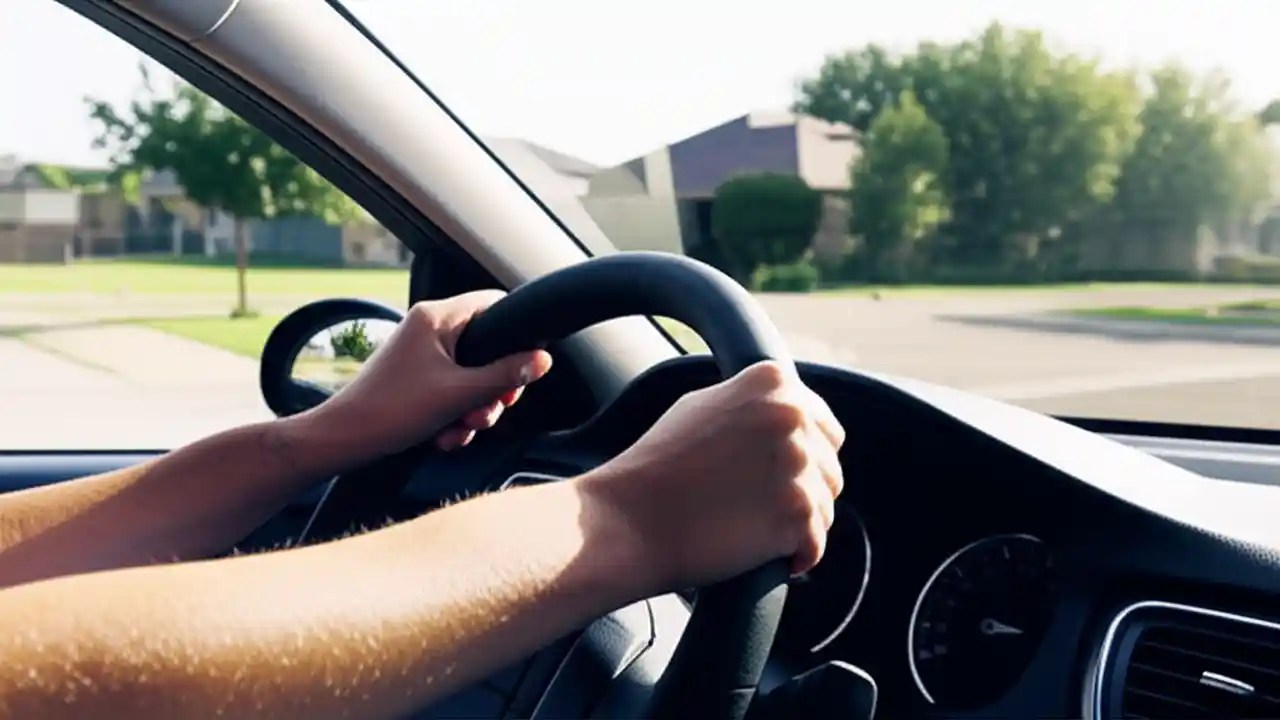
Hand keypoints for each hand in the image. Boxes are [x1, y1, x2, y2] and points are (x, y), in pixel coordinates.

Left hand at [308, 290, 552, 458]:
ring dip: (475, 409)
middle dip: (494, 387)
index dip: (517, 332)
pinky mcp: (418, 380)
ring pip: (473, 377)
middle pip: (489, 348)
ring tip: (460, 427)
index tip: (524, 364)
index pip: (495, 303)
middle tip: (489, 408)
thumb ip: (506, 375)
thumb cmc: (392, 410)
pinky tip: (444, 436)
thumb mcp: (460, 394)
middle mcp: (430, 329)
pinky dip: (455, 416)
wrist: (344, 440)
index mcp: (437, 317)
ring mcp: (423, 356)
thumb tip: (543, 359)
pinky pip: (454, 393)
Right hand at [577, 361, 844, 594]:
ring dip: (796, 524)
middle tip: (756, 503)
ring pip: (825, 506)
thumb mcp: (701, 404)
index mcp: (772, 382)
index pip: (823, 423)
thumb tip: (789, 410)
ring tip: (751, 527)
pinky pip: (816, 543)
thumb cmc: (657, 465)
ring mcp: (797, 466)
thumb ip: (753, 402)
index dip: (801, 454)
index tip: (773, 473)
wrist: (629, 519)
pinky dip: (795, 555)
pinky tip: (767, 554)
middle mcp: (792, 417)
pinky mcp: (797, 516)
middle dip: (801, 487)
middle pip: (829, 464)